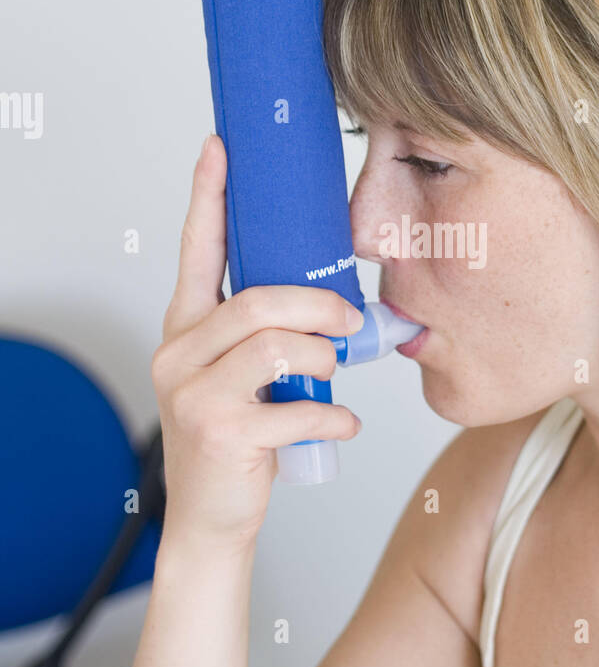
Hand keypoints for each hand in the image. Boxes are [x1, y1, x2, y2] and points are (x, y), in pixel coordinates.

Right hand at [151, 134, 362, 546]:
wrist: (210, 520)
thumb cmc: (236, 438)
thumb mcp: (241, 378)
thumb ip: (270, 335)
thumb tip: (340, 303)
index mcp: (186, 327)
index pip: (197, 249)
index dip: (209, 196)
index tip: (220, 147)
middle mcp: (180, 353)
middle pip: (258, 301)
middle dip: (318, 304)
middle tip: (350, 317)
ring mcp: (194, 394)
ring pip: (278, 346)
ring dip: (324, 357)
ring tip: (332, 375)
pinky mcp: (221, 434)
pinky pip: (298, 406)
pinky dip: (333, 414)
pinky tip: (340, 423)